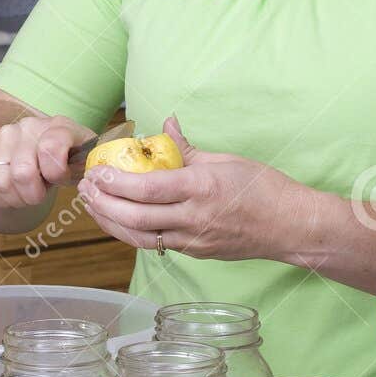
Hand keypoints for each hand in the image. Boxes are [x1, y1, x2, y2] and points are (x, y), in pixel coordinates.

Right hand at [0, 114, 97, 209]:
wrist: (42, 149)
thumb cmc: (67, 161)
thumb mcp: (85, 165)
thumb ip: (90, 168)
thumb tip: (91, 176)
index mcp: (60, 127)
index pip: (51, 149)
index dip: (56, 174)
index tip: (60, 178)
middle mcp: (29, 125)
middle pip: (21, 173)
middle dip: (32, 194)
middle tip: (39, 193)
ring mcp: (4, 133)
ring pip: (0, 184)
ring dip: (14, 198)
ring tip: (24, 190)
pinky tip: (10, 189)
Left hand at [75, 117, 303, 259]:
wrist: (291, 227)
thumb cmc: (264, 188)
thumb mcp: (226, 159)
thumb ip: (187, 148)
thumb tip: (165, 123)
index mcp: (201, 188)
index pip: (148, 189)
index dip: (115, 182)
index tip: (95, 172)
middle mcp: (194, 218)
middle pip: (136, 218)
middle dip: (103, 204)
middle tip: (84, 188)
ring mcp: (194, 240)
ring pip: (139, 237)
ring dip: (109, 222)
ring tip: (92, 205)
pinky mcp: (195, 253)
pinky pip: (155, 244)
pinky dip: (131, 232)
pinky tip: (117, 219)